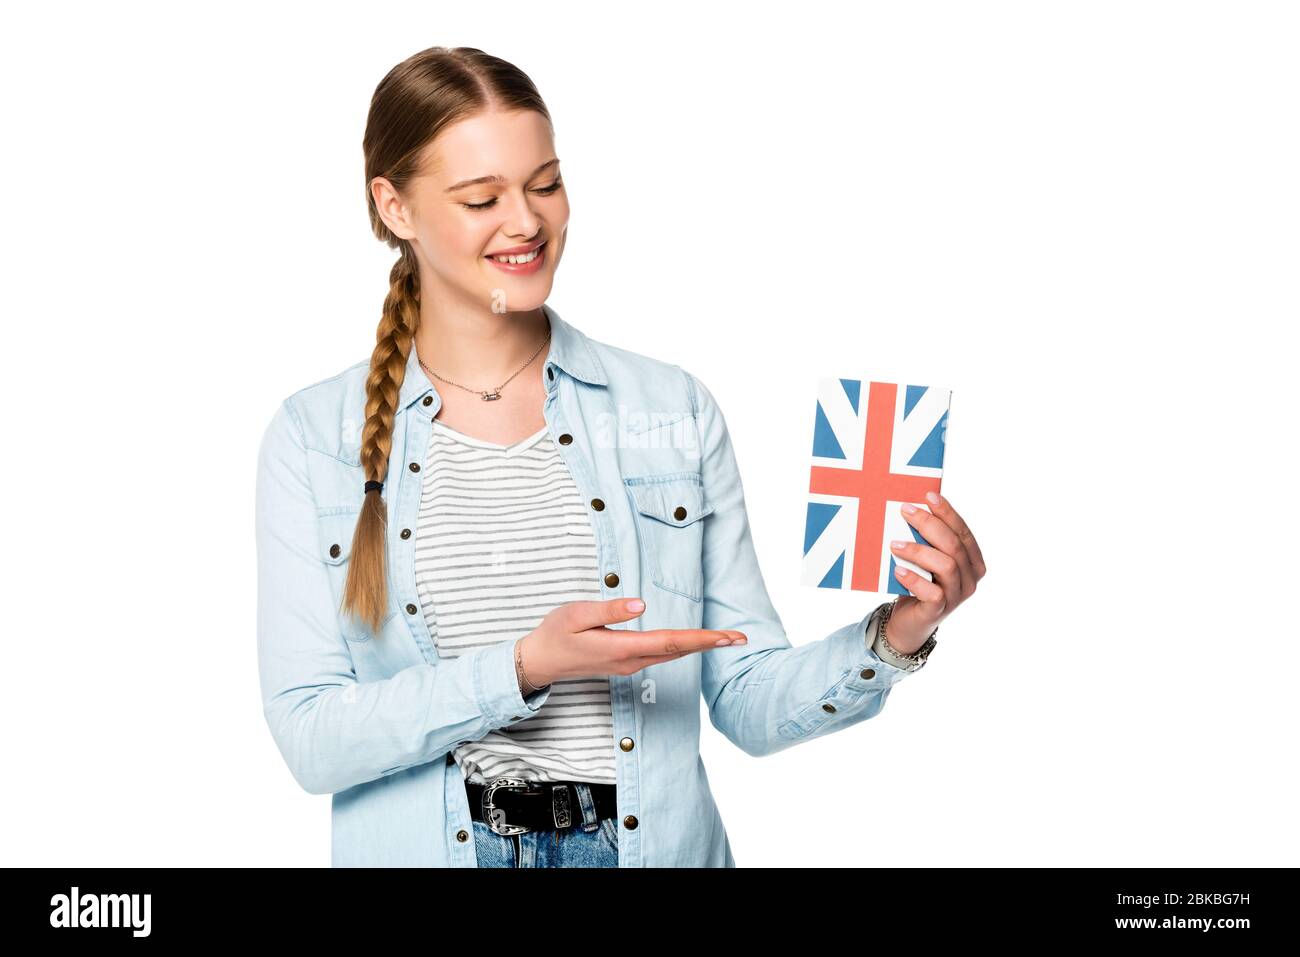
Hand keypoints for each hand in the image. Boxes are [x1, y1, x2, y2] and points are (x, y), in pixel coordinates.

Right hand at [518, 598, 747, 686]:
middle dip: (710, 644)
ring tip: (725, 639)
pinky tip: (694, 642)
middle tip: (741, 638)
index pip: (670, 642)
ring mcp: (629, 665)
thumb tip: (641, 604)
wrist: (540, 661)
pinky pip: (661, 655)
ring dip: (699, 646)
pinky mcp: (626, 663)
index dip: (701, 639)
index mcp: (621, 648)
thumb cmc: (555, 634)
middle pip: (678, 651)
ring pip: (671, 655)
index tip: (726, 637)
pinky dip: (682, 648)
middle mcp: (630, 661)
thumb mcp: (576, 613)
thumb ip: (609, 609)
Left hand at [885, 491, 985, 653]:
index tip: (928, 495)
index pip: (962, 532)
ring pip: (946, 566)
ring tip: (894, 544)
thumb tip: (911, 507)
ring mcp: (956, 596)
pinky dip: (914, 579)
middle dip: (929, 524)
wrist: (908, 622)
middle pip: (954, 545)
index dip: (947, 512)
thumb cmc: (919, 582)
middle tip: (905, 511)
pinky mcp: (939, 611)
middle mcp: (970, 578)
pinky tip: (898, 570)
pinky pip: (933, 593)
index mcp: (972, 562)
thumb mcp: (926, 559)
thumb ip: (927, 540)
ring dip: (919, 550)